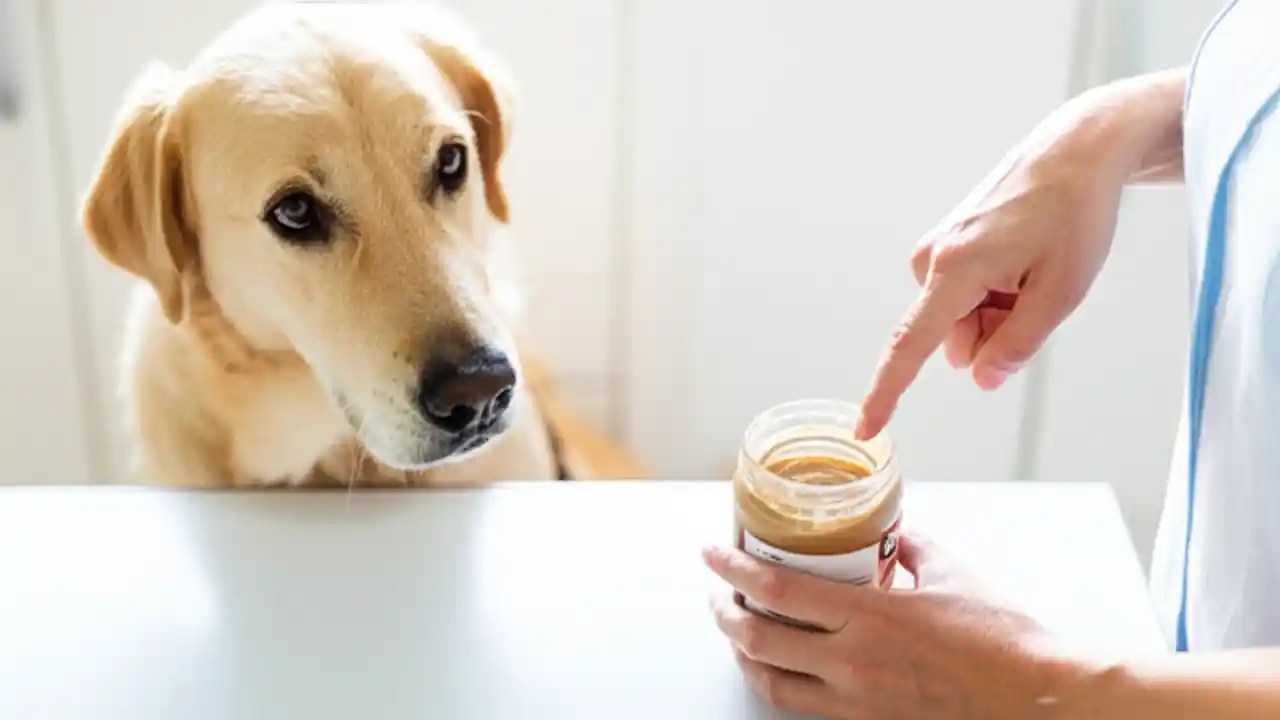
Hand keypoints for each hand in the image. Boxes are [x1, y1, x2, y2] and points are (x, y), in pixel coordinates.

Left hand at [704, 535, 1088, 719]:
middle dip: (724, 615)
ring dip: (744, 656)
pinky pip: (807, 708)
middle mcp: (853, 663)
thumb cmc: (1003, 639)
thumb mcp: (952, 574)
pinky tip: (784, 667)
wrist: (1039, 699)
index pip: (776, 590)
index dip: (732, 569)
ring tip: (738, 634)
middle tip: (717, 594)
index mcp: (869, 617)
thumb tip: (894, 531)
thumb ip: (913, 548)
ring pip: (773, 684)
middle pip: (758, 640)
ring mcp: (858, 702)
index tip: (712, 553)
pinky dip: (782, 684)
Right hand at [853, 67, 1190, 439]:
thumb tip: (980, 378)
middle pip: (954, 338)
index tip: (866, 427)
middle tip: (1038, 294)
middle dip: (993, 335)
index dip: (888, 392)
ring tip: (1033, 270)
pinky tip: (1023, 260)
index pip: (912, 346)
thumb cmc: (1074, 214)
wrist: (1074, 153)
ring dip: (998, 312)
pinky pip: (962, 294)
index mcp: (956, 269)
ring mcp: (934, 249)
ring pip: (960, 319)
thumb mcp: (1062, 291)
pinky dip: (994, 293)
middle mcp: (931, 258)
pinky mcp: (943, 244)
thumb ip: (1018, 344)